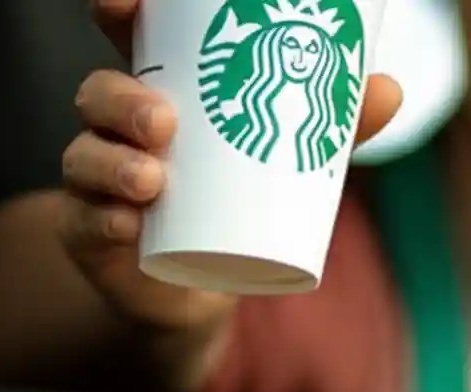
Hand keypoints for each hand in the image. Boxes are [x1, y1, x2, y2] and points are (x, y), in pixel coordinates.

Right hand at [58, 0, 402, 335]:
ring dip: (112, 164)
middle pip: (97, 92)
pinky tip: (127, 223)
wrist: (204, 285)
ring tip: (152, 181)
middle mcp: (117, 129)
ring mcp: (97, 182)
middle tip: (164, 122)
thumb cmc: (240, 201)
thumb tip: (388, 89)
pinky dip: (103, 220)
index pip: (125, 35)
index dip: (116, 11)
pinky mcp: (89, 234)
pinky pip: (83, 222)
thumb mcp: (289, 158)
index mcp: (160, 89)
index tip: (126, 2)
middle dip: (122, 99)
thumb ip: (334, 126)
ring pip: (84, 156)